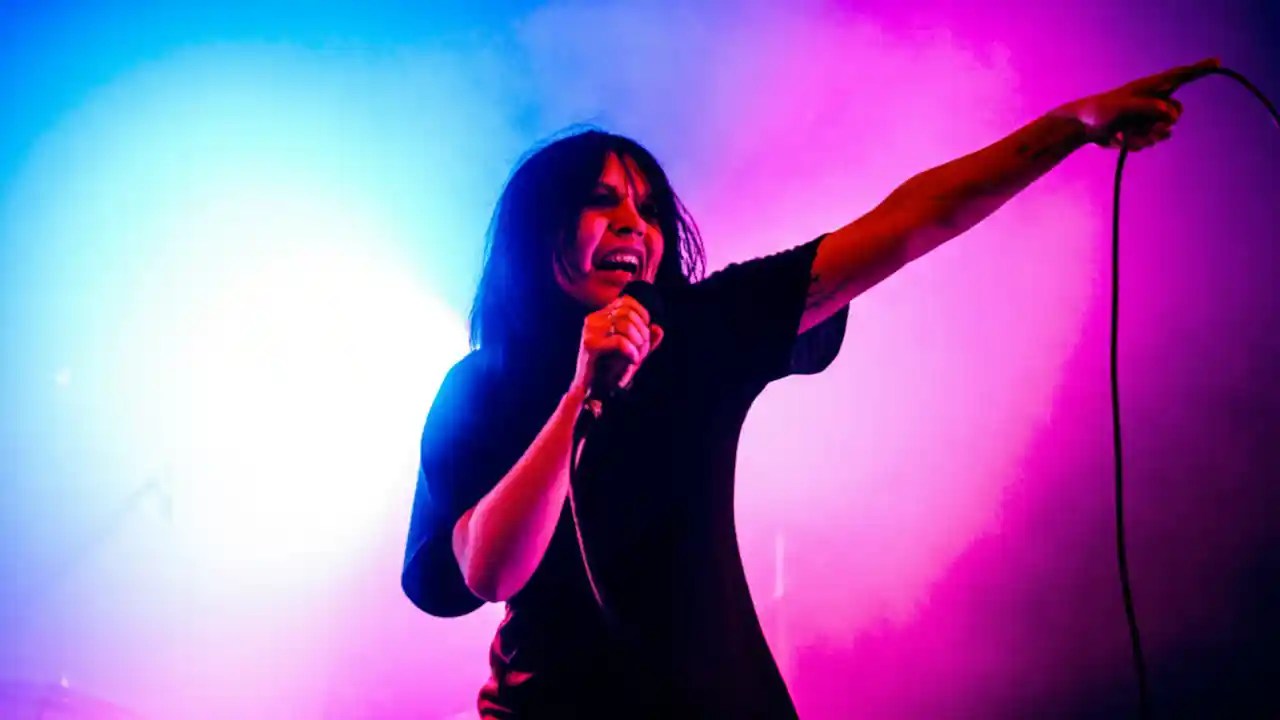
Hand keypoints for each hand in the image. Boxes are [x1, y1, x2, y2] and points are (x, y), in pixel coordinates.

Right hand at [572, 295, 664, 398]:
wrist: (593, 391)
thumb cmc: (612, 371)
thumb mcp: (634, 353)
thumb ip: (648, 341)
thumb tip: (658, 328)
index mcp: (601, 316)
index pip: (626, 301)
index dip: (642, 315)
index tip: (645, 334)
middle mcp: (594, 319)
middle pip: (627, 312)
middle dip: (642, 331)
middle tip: (643, 349)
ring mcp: (590, 331)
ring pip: (625, 324)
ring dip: (638, 341)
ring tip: (637, 356)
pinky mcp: (590, 345)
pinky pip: (619, 341)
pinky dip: (631, 351)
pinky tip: (633, 360)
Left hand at [1061, 57, 1219, 150]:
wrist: (1084, 128)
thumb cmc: (1100, 112)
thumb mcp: (1122, 108)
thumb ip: (1146, 107)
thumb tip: (1169, 111)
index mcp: (1149, 87)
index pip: (1179, 76)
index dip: (1199, 69)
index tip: (1217, 61)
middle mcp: (1153, 101)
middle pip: (1177, 113)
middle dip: (1164, 123)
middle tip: (1144, 127)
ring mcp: (1148, 118)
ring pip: (1166, 131)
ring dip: (1149, 136)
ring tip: (1127, 134)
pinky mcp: (1142, 132)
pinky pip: (1152, 142)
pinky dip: (1139, 144)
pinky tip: (1122, 140)